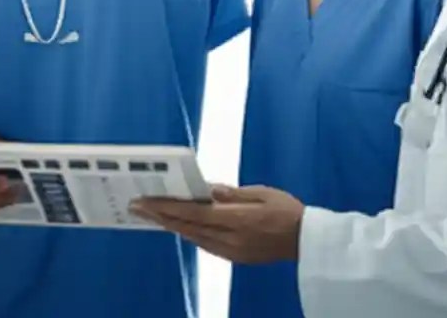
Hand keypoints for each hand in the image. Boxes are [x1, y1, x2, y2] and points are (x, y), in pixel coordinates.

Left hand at [130, 184, 304, 263]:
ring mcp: (232, 252)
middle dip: (161, 217)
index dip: (166, 208)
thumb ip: (233, 193)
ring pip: (194, 238)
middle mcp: (231, 239)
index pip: (193, 213)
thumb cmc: (288, 211)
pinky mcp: (236, 257)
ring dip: (172, 226)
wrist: (308, 242)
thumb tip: (207, 190)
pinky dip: (190, 233)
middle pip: (187, 228)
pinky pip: (205, 245)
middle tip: (138, 207)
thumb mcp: (261, 193)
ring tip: (153, 215)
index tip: (144, 202)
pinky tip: (181, 226)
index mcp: (237, 220)